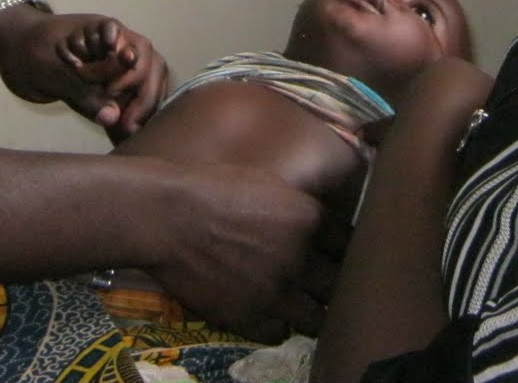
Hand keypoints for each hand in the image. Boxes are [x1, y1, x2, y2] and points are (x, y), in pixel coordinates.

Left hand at [0, 9, 169, 138]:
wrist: (13, 51)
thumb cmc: (27, 49)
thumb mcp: (49, 71)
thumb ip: (82, 93)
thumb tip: (113, 117)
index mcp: (102, 30)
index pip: (135, 48)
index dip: (131, 68)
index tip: (114, 90)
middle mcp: (116, 45)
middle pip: (151, 65)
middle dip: (143, 95)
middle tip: (127, 125)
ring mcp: (116, 63)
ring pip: (148, 82)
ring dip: (144, 107)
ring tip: (129, 132)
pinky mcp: (111, 83)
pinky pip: (134, 97)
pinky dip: (134, 114)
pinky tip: (124, 133)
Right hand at [146, 163, 332, 343]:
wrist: (167, 217)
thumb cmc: (212, 188)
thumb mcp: (268, 184)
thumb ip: (300, 208)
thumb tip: (319, 221)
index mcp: (309, 220)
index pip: (350, 245)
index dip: (343, 251)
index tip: (336, 254)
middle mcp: (301, 259)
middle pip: (340, 285)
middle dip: (332, 284)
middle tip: (319, 281)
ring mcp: (277, 293)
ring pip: (317, 319)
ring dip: (309, 311)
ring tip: (297, 303)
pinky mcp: (249, 318)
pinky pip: (279, 334)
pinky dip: (275, 325)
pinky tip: (266, 311)